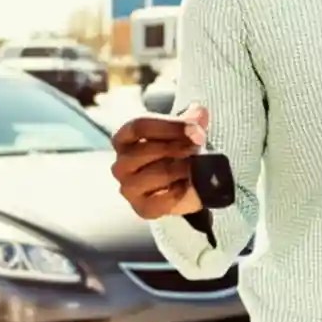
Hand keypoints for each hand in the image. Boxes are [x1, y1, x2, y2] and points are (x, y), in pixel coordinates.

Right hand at [110, 104, 209, 218]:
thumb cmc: (175, 152)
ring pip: (160, 173)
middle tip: (200, 147)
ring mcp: (128, 188)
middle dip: (180, 147)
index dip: (170, 126)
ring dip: (185, 167)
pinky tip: (192, 183)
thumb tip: (199, 113)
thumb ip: (190, 120)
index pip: (140, 126)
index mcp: (123, 139)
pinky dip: (183, 191)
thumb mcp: (182, 131)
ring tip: (198, 164)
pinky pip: (165, 199)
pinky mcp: (142, 208)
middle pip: (150, 149)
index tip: (196, 129)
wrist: (181, 184)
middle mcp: (120, 164)